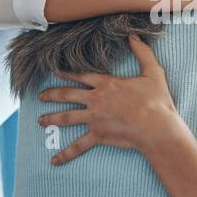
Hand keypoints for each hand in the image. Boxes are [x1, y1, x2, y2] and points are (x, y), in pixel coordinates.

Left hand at [37, 36, 181, 163]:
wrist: (156, 126)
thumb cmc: (156, 101)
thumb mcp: (153, 72)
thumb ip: (142, 53)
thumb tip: (134, 36)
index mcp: (107, 84)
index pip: (82, 76)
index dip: (67, 73)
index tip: (54, 72)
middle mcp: (96, 99)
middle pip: (68, 95)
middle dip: (52, 95)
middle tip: (41, 96)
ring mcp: (94, 118)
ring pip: (67, 118)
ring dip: (52, 118)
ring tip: (40, 120)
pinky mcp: (98, 135)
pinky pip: (78, 146)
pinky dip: (66, 154)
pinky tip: (54, 160)